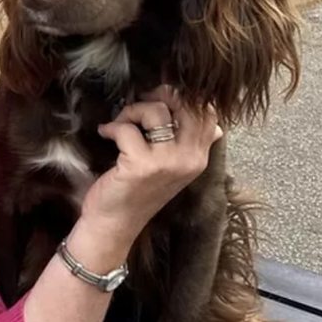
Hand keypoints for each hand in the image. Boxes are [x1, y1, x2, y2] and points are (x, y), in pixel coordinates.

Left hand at [80, 85, 222, 244]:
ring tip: (120, 123)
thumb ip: (191, 145)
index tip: (159, 98)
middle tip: (140, 104)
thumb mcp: (173, 168)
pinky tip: (105, 134)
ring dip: (132, 111)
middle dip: (159, 96)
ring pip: (156, 111)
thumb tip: (216, 125)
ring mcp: (168, 162)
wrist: (114, 224)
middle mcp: (190, 159)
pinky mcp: (142, 165)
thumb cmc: (138, 192)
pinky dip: (112, 127)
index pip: (208, 112)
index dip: (183, 96)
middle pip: (186, 105)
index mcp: (199, 158)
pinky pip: (127, 129)